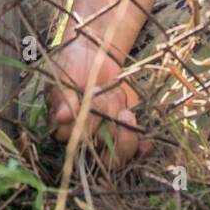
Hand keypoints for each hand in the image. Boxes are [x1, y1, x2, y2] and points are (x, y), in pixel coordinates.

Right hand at [44, 38, 150, 165]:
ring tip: (126, 113)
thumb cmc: (72, 65)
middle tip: (108, 105)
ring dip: (125, 138)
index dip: (81, 127)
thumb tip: (62, 117)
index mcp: (65, 129)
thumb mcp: (64, 77)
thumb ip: (64, 97)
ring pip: (118, 155)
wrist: (96, 54)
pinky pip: (136, 149)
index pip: (72, 141)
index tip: (85, 102)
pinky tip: (146, 143)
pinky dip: (142, 149)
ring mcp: (108, 135)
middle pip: (97, 155)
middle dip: (107, 133)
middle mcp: (86, 138)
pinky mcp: (127, 130)